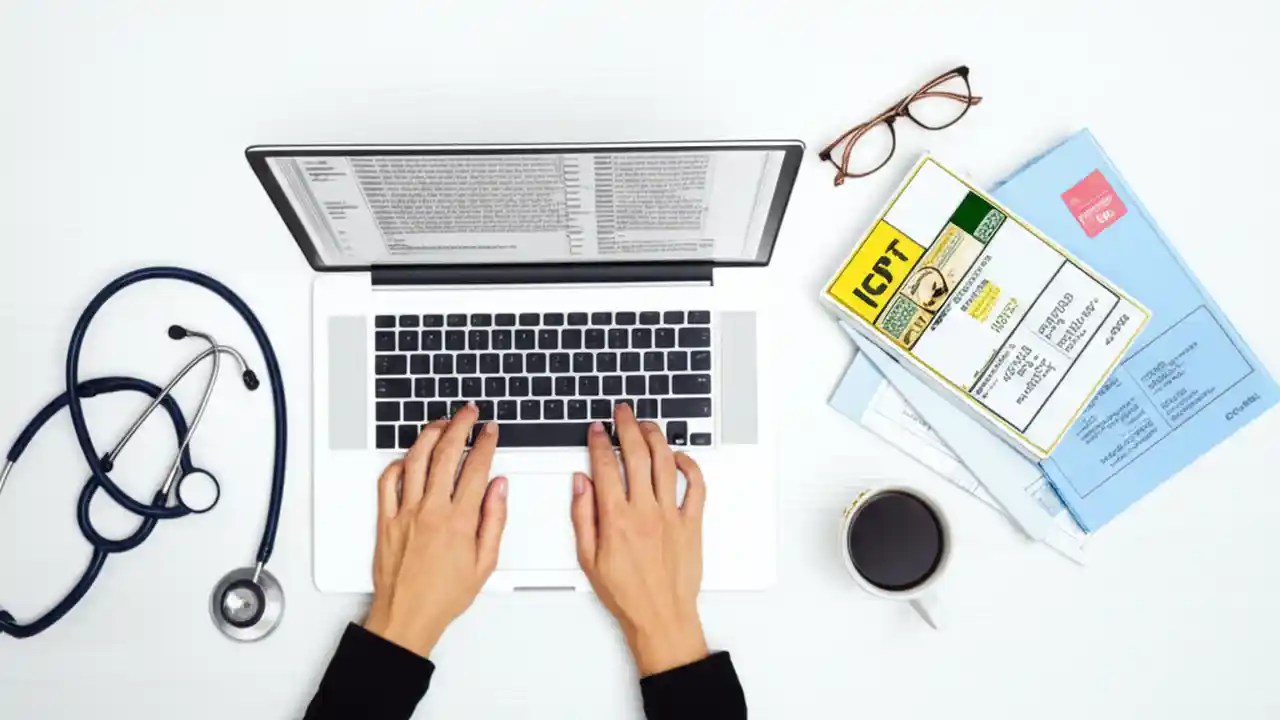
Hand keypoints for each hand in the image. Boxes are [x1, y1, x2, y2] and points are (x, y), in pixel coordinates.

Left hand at [363, 404, 507, 657]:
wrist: (406, 616)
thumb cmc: (444, 595)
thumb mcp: (485, 563)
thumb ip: (494, 520)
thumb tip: (499, 488)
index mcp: (459, 521)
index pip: (476, 468)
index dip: (485, 443)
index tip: (490, 430)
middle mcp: (430, 511)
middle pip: (445, 454)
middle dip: (459, 426)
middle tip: (468, 413)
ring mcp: (405, 512)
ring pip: (415, 460)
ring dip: (429, 435)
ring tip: (441, 423)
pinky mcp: (386, 519)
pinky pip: (387, 482)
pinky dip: (398, 464)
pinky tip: (408, 458)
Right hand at [571, 404, 708, 676]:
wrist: (660, 616)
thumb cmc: (625, 593)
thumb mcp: (588, 558)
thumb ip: (582, 516)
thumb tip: (581, 482)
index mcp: (616, 519)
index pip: (606, 466)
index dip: (599, 442)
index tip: (596, 429)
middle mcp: (645, 512)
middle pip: (637, 455)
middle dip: (628, 426)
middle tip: (623, 412)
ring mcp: (672, 515)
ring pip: (666, 463)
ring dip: (656, 438)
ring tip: (647, 425)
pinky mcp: (692, 523)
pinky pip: (696, 486)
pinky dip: (690, 466)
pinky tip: (679, 457)